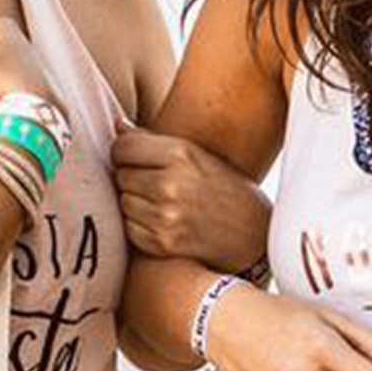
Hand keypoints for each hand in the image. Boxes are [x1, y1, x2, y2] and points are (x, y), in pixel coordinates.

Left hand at [113, 130, 271, 273]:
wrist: (254, 236)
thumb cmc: (226, 190)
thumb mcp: (198, 155)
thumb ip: (155, 141)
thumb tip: (117, 126)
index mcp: (181, 155)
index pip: (123, 147)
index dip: (124, 152)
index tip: (135, 158)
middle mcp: (171, 186)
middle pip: (121, 175)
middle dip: (131, 178)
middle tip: (154, 183)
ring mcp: (166, 218)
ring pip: (124, 203)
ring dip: (135, 203)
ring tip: (161, 203)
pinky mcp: (163, 244)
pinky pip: (131, 229)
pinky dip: (139, 226)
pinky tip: (162, 223)